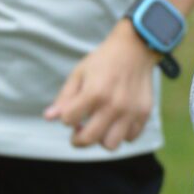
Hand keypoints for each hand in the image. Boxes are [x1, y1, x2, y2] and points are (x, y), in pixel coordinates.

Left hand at [45, 19, 158, 148]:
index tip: (70, 114)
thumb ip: (64, 97)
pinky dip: (121, 134)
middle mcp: (113, 105)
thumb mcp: (79, 73)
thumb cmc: (103, 61)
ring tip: (99, 128)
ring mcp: (130, 111)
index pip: (69, 120)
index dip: (66, 118)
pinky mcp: (144, 113)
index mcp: (94, 92)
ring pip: (111, 144)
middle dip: (78, 139)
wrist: (135, 49)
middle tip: (78, 133)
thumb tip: (49, 118)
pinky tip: (116, 122)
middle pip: (89, 138)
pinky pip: (130, 137)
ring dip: (101, 139)